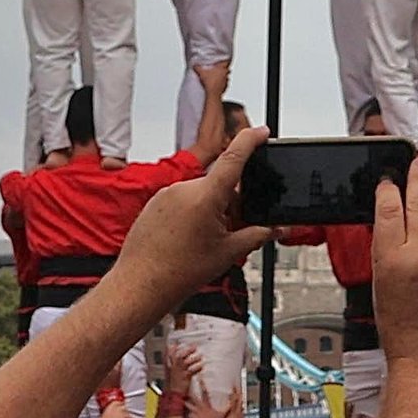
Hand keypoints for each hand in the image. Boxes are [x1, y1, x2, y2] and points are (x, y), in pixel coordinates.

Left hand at [110, 136, 271, 311]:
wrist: (140, 285)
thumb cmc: (178, 272)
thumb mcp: (228, 253)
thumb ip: (258, 234)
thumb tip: (278, 228)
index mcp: (206, 196)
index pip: (234, 157)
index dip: (252, 140)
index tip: (262, 132)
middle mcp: (184, 188)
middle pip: (220, 185)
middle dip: (232, 204)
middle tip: (233, 231)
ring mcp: (167, 194)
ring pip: (201, 194)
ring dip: (212, 210)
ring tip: (205, 242)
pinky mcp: (155, 203)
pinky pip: (182, 201)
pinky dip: (193, 214)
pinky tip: (189, 240)